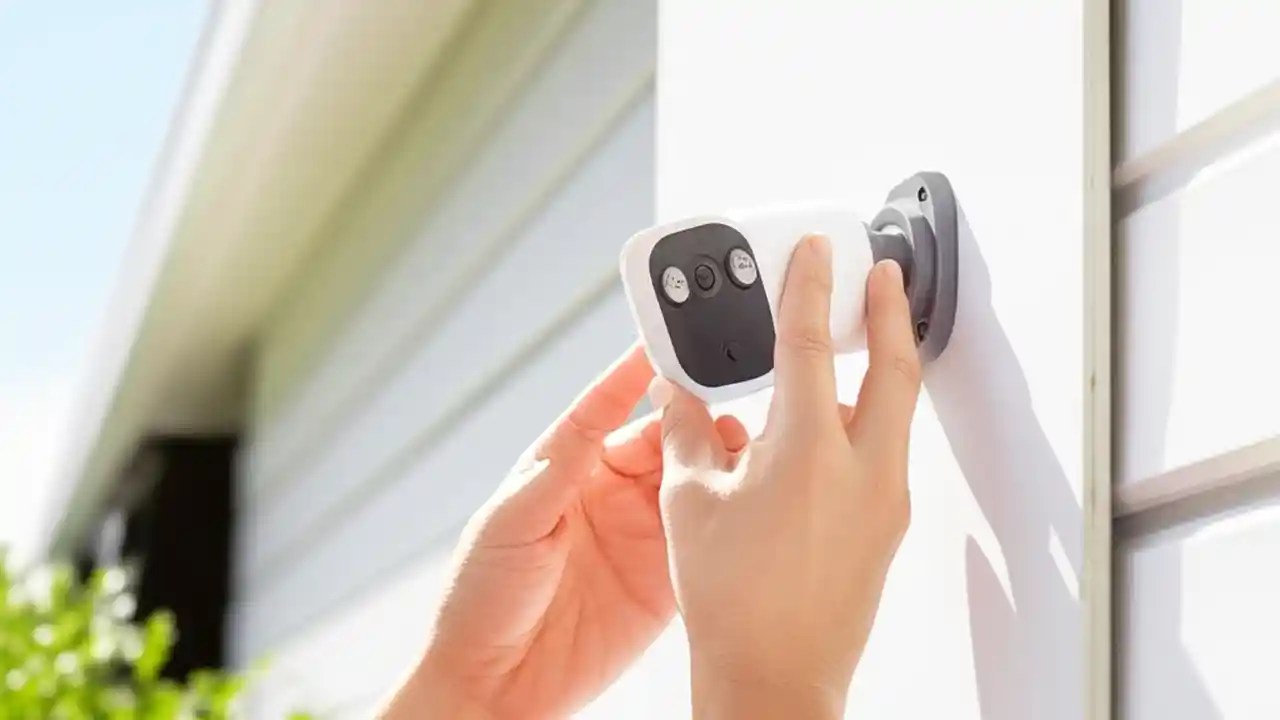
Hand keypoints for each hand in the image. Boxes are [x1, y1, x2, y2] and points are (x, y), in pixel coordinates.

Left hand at [382, 347, 742, 718]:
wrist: (495, 685)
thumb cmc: (479, 599)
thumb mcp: (508, 525)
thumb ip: (553, 475)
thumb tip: (588, 424)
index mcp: (563, 471)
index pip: (604, 410)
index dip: (633, 377)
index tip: (664, 344)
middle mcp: (606, 496)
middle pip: (661, 444)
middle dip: (694, 424)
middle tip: (726, 413)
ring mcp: (638, 537)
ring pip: (690, 488)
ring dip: (717, 469)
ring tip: (746, 454)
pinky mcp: (663, 582)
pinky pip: (703, 544)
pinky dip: (727, 525)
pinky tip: (748, 509)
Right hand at [655, 236, 921, 718]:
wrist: (774, 679)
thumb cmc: (733, 605)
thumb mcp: (693, 504)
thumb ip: (688, 434)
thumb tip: (679, 397)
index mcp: (808, 451)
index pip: (811, 344)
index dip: (810, 287)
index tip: (816, 253)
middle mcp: (863, 470)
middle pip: (894, 366)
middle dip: (889, 311)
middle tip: (882, 274)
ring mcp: (885, 502)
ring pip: (897, 410)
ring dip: (883, 366)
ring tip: (861, 341)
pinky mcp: (887, 528)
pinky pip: (886, 451)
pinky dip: (870, 417)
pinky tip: (837, 422)